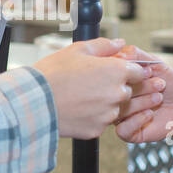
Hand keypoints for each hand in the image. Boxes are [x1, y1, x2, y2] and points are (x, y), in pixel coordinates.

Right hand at [32, 38, 153, 138]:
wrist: (33, 102)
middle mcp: (117, 94)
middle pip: (126, 90)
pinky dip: (92, 116)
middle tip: (90, 83)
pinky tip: (76, 108)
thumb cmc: (53, 74)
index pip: (138, 71)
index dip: (126, 69)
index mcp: (117, 71)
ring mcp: (108, 114)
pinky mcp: (97, 130)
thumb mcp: (78, 50)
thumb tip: (120, 43)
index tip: (113, 70)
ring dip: (103, 102)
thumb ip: (104, 46)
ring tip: (79, 95)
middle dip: (114, 86)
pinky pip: (100, 122)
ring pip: (113, 107)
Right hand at [109, 47, 172, 147]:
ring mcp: (121, 115)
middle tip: (158, 84)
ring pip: (119, 110)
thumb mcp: (157, 64)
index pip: (110, 75)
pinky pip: (122, 129)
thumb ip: (138, 55)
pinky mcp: (128, 132)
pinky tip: (150, 114)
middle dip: (140, 87)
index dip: (125, 71)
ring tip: (158, 97)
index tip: (144, 70)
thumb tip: (120, 53)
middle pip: (114, 93)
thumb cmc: (172, 86)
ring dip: (141, 102)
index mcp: (120, 82)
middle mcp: (118, 98)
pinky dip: (136, 120)